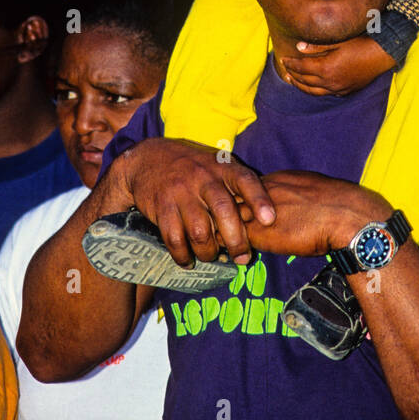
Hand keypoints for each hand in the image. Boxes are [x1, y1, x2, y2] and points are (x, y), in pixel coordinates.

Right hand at [110, 137, 275, 266]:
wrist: (149, 159)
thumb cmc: (194, 167)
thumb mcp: (217, 166)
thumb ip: (238, 187)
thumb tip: (265, 221)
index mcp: (222, 167)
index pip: (245, 181)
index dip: (259, 200)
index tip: (269, 220)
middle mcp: (203, 177)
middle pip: (223, 211)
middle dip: (236, 240)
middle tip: (243, 258)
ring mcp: (181, 192)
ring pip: (200, 232)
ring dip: (209, 252)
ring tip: (212, 257)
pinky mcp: (161, 207)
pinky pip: (174, 239)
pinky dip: (183, 255)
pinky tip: (188, 260)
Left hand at [238, 170, 389, 257]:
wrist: (346, 217)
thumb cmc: (338, 204)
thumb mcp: (311, 187)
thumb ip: (294, 192)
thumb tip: (294, 201)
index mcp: (277, 179)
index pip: (246, 188)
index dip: (243, 202)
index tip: (243, 212)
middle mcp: (263, 192)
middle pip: (232, 199)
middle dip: (228, 212)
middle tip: (225, 227)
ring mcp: (259, 210)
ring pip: (229, 219)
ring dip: (226, 230)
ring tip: (224, 241)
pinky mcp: (259, 233)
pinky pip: (237, 238)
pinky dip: (233, 245)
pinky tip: (232, 252)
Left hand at [280, 34, 394, 96]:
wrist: (381, 55)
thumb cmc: (360, 45)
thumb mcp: (337, 42)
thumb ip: (316, 46)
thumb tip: (298, 46)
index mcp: (326, 68)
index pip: (302, 68)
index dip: (291, 63)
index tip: (284, 59)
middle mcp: (330, 82)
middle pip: (305, 81)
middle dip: (293, 74)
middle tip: (286, 68)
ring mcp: (338, 89)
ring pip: (314, 92)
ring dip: (301, 86)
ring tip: (293, 80)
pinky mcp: (346, 91)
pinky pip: (327, 94)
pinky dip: (316, 91)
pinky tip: (313, 86)